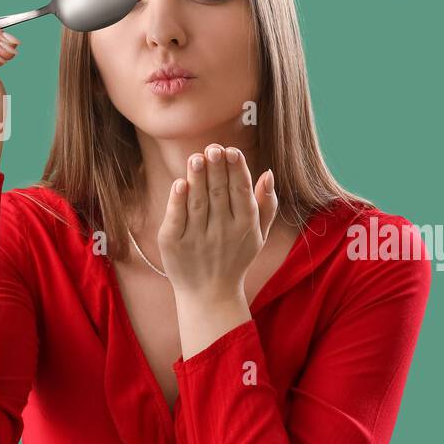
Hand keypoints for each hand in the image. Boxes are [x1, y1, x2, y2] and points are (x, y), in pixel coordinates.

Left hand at [159, 143, 277, 303]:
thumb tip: (267, 173)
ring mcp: (198, 238)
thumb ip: (266, 204)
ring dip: (198, 178)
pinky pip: (177, 219)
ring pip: (199, 202)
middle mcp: (223, 232)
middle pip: (219, 194)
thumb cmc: (235, 258)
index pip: (241, 192)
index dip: (237, 171)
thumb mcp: (258, 235)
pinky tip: (180, 183)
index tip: (232, 151)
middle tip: (213, 148)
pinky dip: (178, 201)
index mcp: (245, 226)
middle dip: (217, 169)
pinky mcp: (175, 244)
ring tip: (197, 157)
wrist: (210, 295)